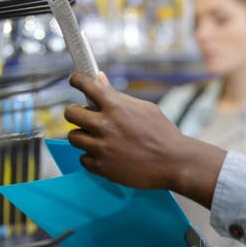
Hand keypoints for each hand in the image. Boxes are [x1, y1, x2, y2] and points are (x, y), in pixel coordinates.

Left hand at [64, 72, 225, 203]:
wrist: (175, 163)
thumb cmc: (163, 134)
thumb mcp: (145, 109)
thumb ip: (119, 96)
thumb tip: (99, 79)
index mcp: (116, 106)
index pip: (85, 84)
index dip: (76, 80)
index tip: (75, 81)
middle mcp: (105, 125)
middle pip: (70, 113)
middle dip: (74, 112)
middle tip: (84, 116)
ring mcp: (102, 147)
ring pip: (74, 137)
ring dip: (83, 136)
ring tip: (98, 138)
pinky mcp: (102, 167)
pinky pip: (83, 159)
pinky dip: (92, 157)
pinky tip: (106, 155)